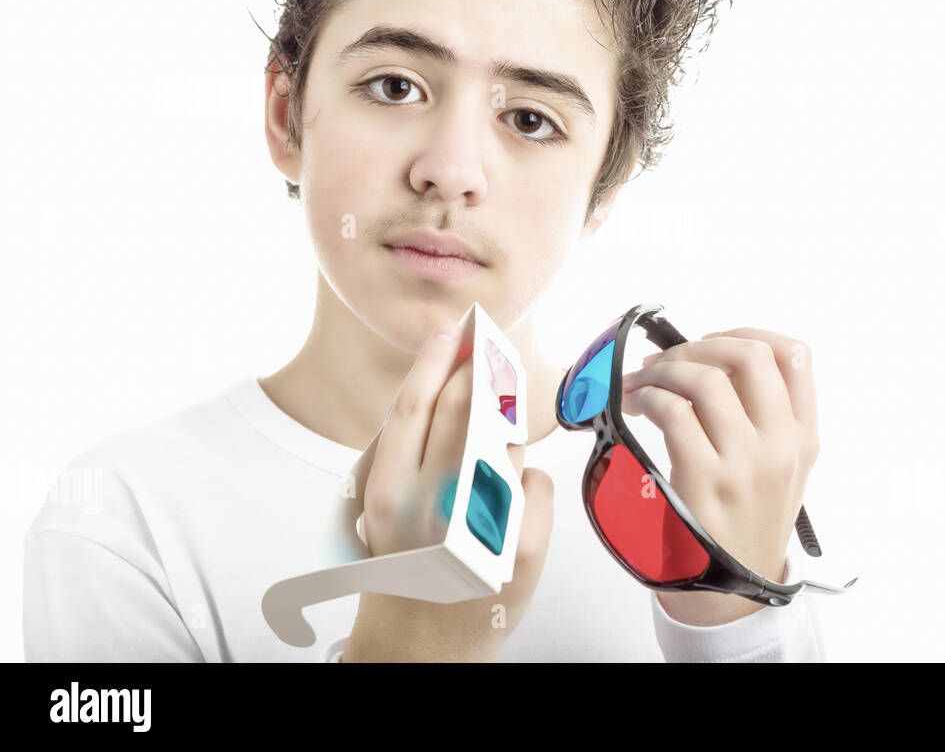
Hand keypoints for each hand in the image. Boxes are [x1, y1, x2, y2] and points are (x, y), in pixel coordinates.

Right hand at [344, 320, 554, 661]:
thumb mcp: (380, 502)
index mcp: (390, 491)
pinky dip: (524, 479)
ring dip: (503, 428)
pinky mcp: (524, 545)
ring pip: (507, 441)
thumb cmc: (399, 565)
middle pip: (466, 408)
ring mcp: (484, 524)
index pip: (417, 404)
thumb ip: (404, 445)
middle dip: (482, 370)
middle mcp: (435, 505)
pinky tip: (505, 495)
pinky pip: (536, 481)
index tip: (455, 330)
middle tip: (490, 350)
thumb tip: (445, 372)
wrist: (418, 643)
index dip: (438, 358)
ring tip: (493, 430)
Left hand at [620, 326, 817, 625]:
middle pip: (749, 355)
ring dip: (664, 369)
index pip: (796, 356)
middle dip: (699, 345)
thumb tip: (713, 362)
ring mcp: (745, 463)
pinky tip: (638, 406)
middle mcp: (781, 446)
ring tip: (643, 382)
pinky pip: (673, 412)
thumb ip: (765, 419)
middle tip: (669, 359)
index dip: (749, 334)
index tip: (715, 341)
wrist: (732, 588)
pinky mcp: (704, 480)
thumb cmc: (745, 524)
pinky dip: (648, 397)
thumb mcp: (779, 470)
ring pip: (706, 378)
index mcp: (803, 437)